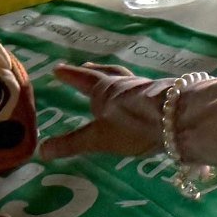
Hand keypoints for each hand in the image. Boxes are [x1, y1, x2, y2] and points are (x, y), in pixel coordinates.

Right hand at [38, 62, 165, 160]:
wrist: (176, 118)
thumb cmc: (131, 125)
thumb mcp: (97, 138)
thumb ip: (71, 144)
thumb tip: (40, 151)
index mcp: (104, 90)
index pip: (82, 79)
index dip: (70, 75)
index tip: (57, 68)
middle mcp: (123, 84)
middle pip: (106, 73)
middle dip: (94, 71)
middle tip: (85, 66)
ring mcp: (144, 88)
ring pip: (125, 79)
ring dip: (115, 78)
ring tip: (111, 81)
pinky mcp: (161, 96)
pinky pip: (141, 90)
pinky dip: (134, 91)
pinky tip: (138, 98)